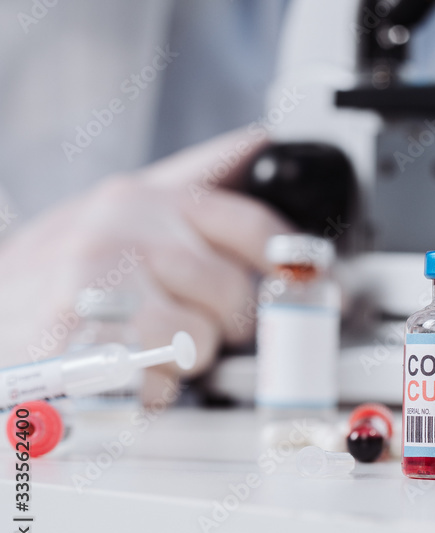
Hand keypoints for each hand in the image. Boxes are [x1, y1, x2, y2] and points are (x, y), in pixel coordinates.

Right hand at [0, 127, 290, 400]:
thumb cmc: (47, 271)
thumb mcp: (111, 211)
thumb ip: (187, 178)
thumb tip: (255, 142)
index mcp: (137, 197)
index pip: (244, 221)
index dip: (278, 258)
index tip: (290, 277)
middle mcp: (123, 231)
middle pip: (231, 290)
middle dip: (218, 323)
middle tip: (180, 325)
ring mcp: (103, 284)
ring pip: (202, 339)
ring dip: (182, 360)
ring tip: (138, 347)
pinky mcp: (89, 341)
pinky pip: (161, 379)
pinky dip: (151, 390)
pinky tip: (121, 373)